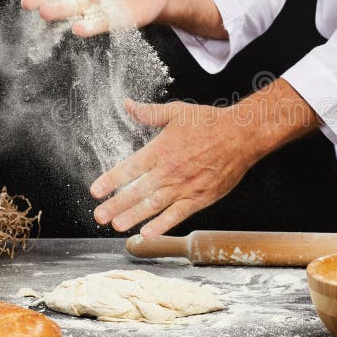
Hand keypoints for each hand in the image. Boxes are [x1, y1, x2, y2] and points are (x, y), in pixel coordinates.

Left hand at [90, 98, 261, 238]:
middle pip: (137, 191)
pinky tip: (147, 232)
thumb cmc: (209, 122)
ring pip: (154, 205)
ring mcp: (185, 186)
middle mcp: (170, 170)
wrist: (241, 135)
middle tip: (99, 216)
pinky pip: (177, 214)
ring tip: (116, 225)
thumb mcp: (176, 112)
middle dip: (116, 204)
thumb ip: (149, 112)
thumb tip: (128, 104)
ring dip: (133, 216)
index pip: (129, 167)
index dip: (111, 180)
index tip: (95, 190)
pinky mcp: (200, 198)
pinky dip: (162, 225)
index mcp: (161, 149)